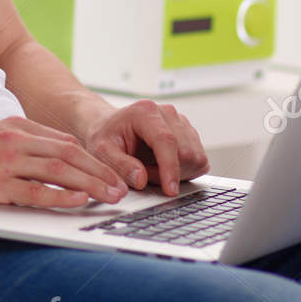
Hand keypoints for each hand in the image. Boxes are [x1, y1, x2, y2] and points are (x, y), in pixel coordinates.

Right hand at [0, 116, 128, 209]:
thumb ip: (21, 141)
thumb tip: (57, 156)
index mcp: (13, 124)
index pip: (63, 141)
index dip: (91, 157)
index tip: (110, 172)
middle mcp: (11, 139)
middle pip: (67, 153)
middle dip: (98, 171)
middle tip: (120, 188)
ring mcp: (2, 161)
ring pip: (57, 170)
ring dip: (89, 184)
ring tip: (110, 196)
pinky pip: (33, 192)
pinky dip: (60, 196)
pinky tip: (78, 201)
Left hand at [80, 100, 209, 196]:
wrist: (111, 128)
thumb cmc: (106, 137)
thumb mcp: (102, 151)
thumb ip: (120, 165)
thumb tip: (141, 179)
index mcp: (145, 111)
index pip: (167, 141)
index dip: (170, 168)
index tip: (169, 190)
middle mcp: (168, 113)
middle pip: (185, 152)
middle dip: (167, 172)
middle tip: (144, 173)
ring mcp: (181, 123)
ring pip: (195, 158)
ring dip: (176, 172)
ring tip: (151, 167)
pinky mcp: (190, 135)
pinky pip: (198, 161)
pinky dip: (184, 171)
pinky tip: (164, 166)